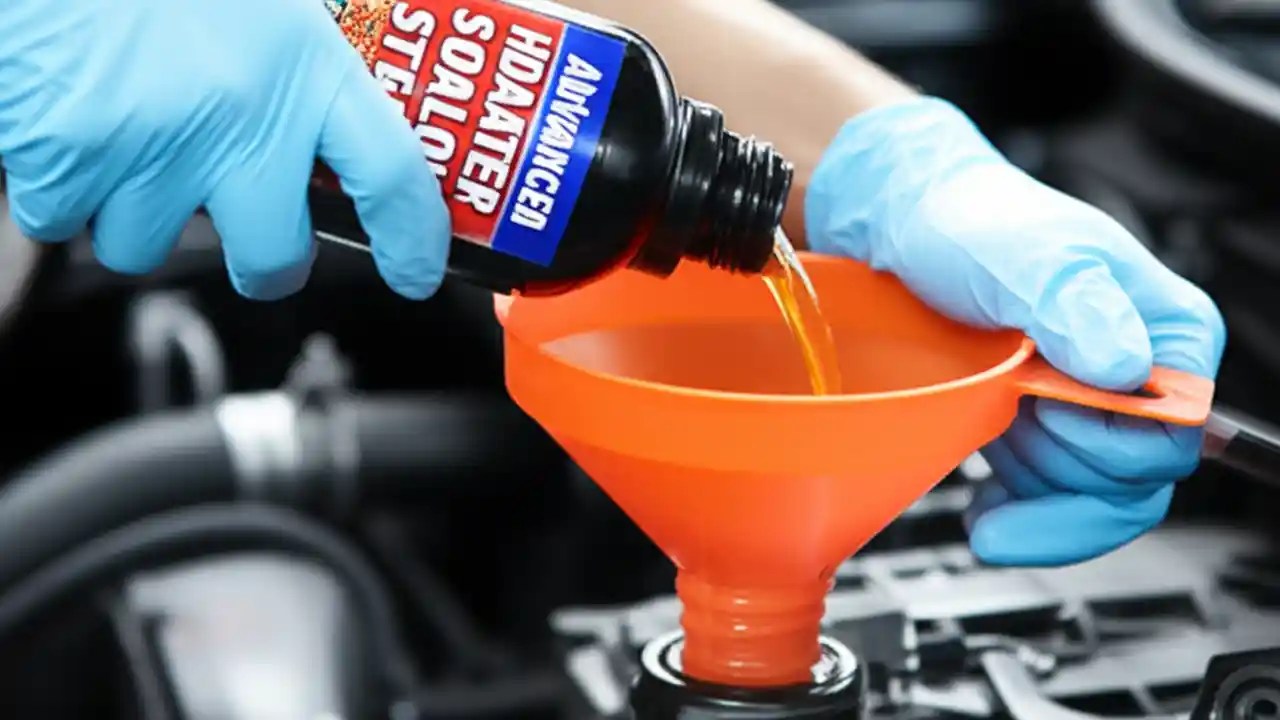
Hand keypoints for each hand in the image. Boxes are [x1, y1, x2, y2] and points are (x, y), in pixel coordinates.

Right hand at [0, 0, 447, 300]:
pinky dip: (65, 190)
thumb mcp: (273, 4)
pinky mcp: (66, 158)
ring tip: (133, 133)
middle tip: (250, 227)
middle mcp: (239, 115)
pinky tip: (76, 124)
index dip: (412, 239)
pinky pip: (65, 219)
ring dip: (139, 211)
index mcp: (304, 63)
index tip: (416, 272)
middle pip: (273, 259)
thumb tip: (340, 141)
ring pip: (148, 246)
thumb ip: (307, 72)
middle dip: (265, 262)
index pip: (391, 174)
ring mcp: (151, 144)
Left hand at [805, 96, 1226, 566]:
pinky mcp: (1041, 429)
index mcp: (1166, 330)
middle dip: (1057, 467)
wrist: (905, 227)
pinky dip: (1016, 511)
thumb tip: (1127, 366)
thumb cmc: (970, 225)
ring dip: (1029, 486)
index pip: (1174, 433)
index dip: (1107, 444)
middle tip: (1002, 419)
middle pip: (1131, 479)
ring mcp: (1087, 408)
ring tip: (982, 428)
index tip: (1043, 413)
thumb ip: (1077, 307)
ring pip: (1085, 496)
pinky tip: (983, 505)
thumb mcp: (1024, 258)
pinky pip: (1049, 500)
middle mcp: (1139, 374)